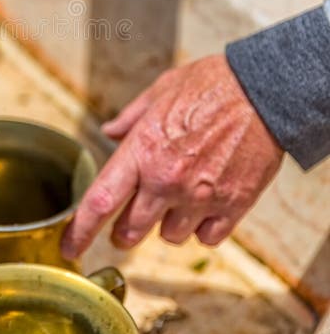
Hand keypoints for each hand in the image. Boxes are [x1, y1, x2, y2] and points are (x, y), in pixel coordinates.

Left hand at [61, 55, 282, 257]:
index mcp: (143, 151)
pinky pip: (206, 237)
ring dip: (167, 225)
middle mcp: (167, 179)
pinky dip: (202, 227)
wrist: (264, 91)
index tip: (69, 247)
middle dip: (124, 233)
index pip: (100, 201)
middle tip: (126, 226)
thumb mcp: (160, 92)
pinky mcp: (232, 206)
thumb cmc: (211, 85)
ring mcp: (200, 197)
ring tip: (179, 199)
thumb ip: (131, 118)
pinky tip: (205, 205)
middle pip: (130, 230)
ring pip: (170, 237)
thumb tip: (109, 132)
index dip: (80, 231)